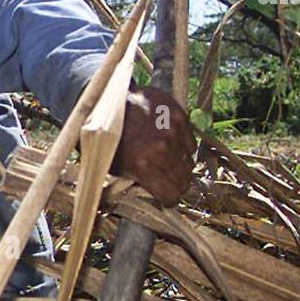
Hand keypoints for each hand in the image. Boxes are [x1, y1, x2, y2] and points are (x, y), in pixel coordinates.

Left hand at [112, 85, 195, 206]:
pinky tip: (169, 143)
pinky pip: (191, 142)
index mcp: (143, 165)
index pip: (172, 195)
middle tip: (168, 180)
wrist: (110, 101)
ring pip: (189, 161)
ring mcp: (172, 131)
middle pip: (184, 180)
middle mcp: (161, 150)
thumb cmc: (108, 137)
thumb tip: (153, 200)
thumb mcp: (114, 166)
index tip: (166, 196)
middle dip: (176, 183)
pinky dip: (183, 146)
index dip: (169, 199)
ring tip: (165, 158)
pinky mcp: (179, 116)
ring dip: (179, 163)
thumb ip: (135, 183)